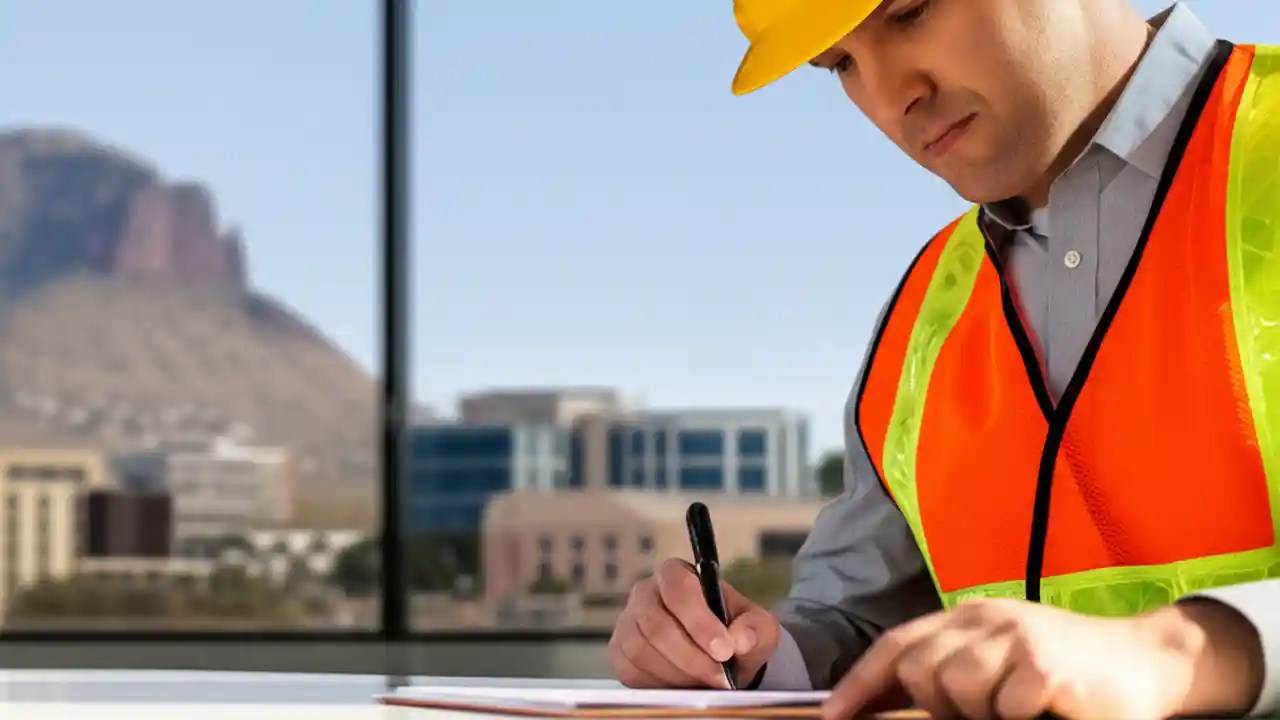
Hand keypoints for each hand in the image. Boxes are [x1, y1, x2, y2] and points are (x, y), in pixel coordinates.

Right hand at [609, 557, 780, 688]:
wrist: (716, 656)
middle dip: (692, 657)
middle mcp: (645, 592)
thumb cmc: (733, 633)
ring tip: (705, 682)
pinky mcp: (619, 651)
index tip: (724, 650)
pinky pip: (631, 670)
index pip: (678, 588)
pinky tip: (684, 684)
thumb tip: (740, 640)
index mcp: (676, 573)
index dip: (700, 621)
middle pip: (656, 624)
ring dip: (678, 673)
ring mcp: (627, 622)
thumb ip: (755, 628)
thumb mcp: (757, 627)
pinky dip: (660, 683)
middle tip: (720, 677)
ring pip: (642, 650)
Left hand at [821, 597, 1263, 719]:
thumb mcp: (999, 661)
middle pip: (919, 669)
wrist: (1148, 662)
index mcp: (967, 616)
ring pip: (957, 689)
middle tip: (983, 712)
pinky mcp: (1046, 666)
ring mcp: (1017, 637)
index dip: (858, 684)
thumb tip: (882, 705)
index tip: (830, 718)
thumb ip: (948, 672)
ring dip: (982, 713)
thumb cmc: (1065, 671)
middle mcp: (986, 618)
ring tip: (1019, 709)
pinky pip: (1005, 706)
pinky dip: (1020, 716)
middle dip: (937, 704)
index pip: (895, 646)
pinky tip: (1047, 709)